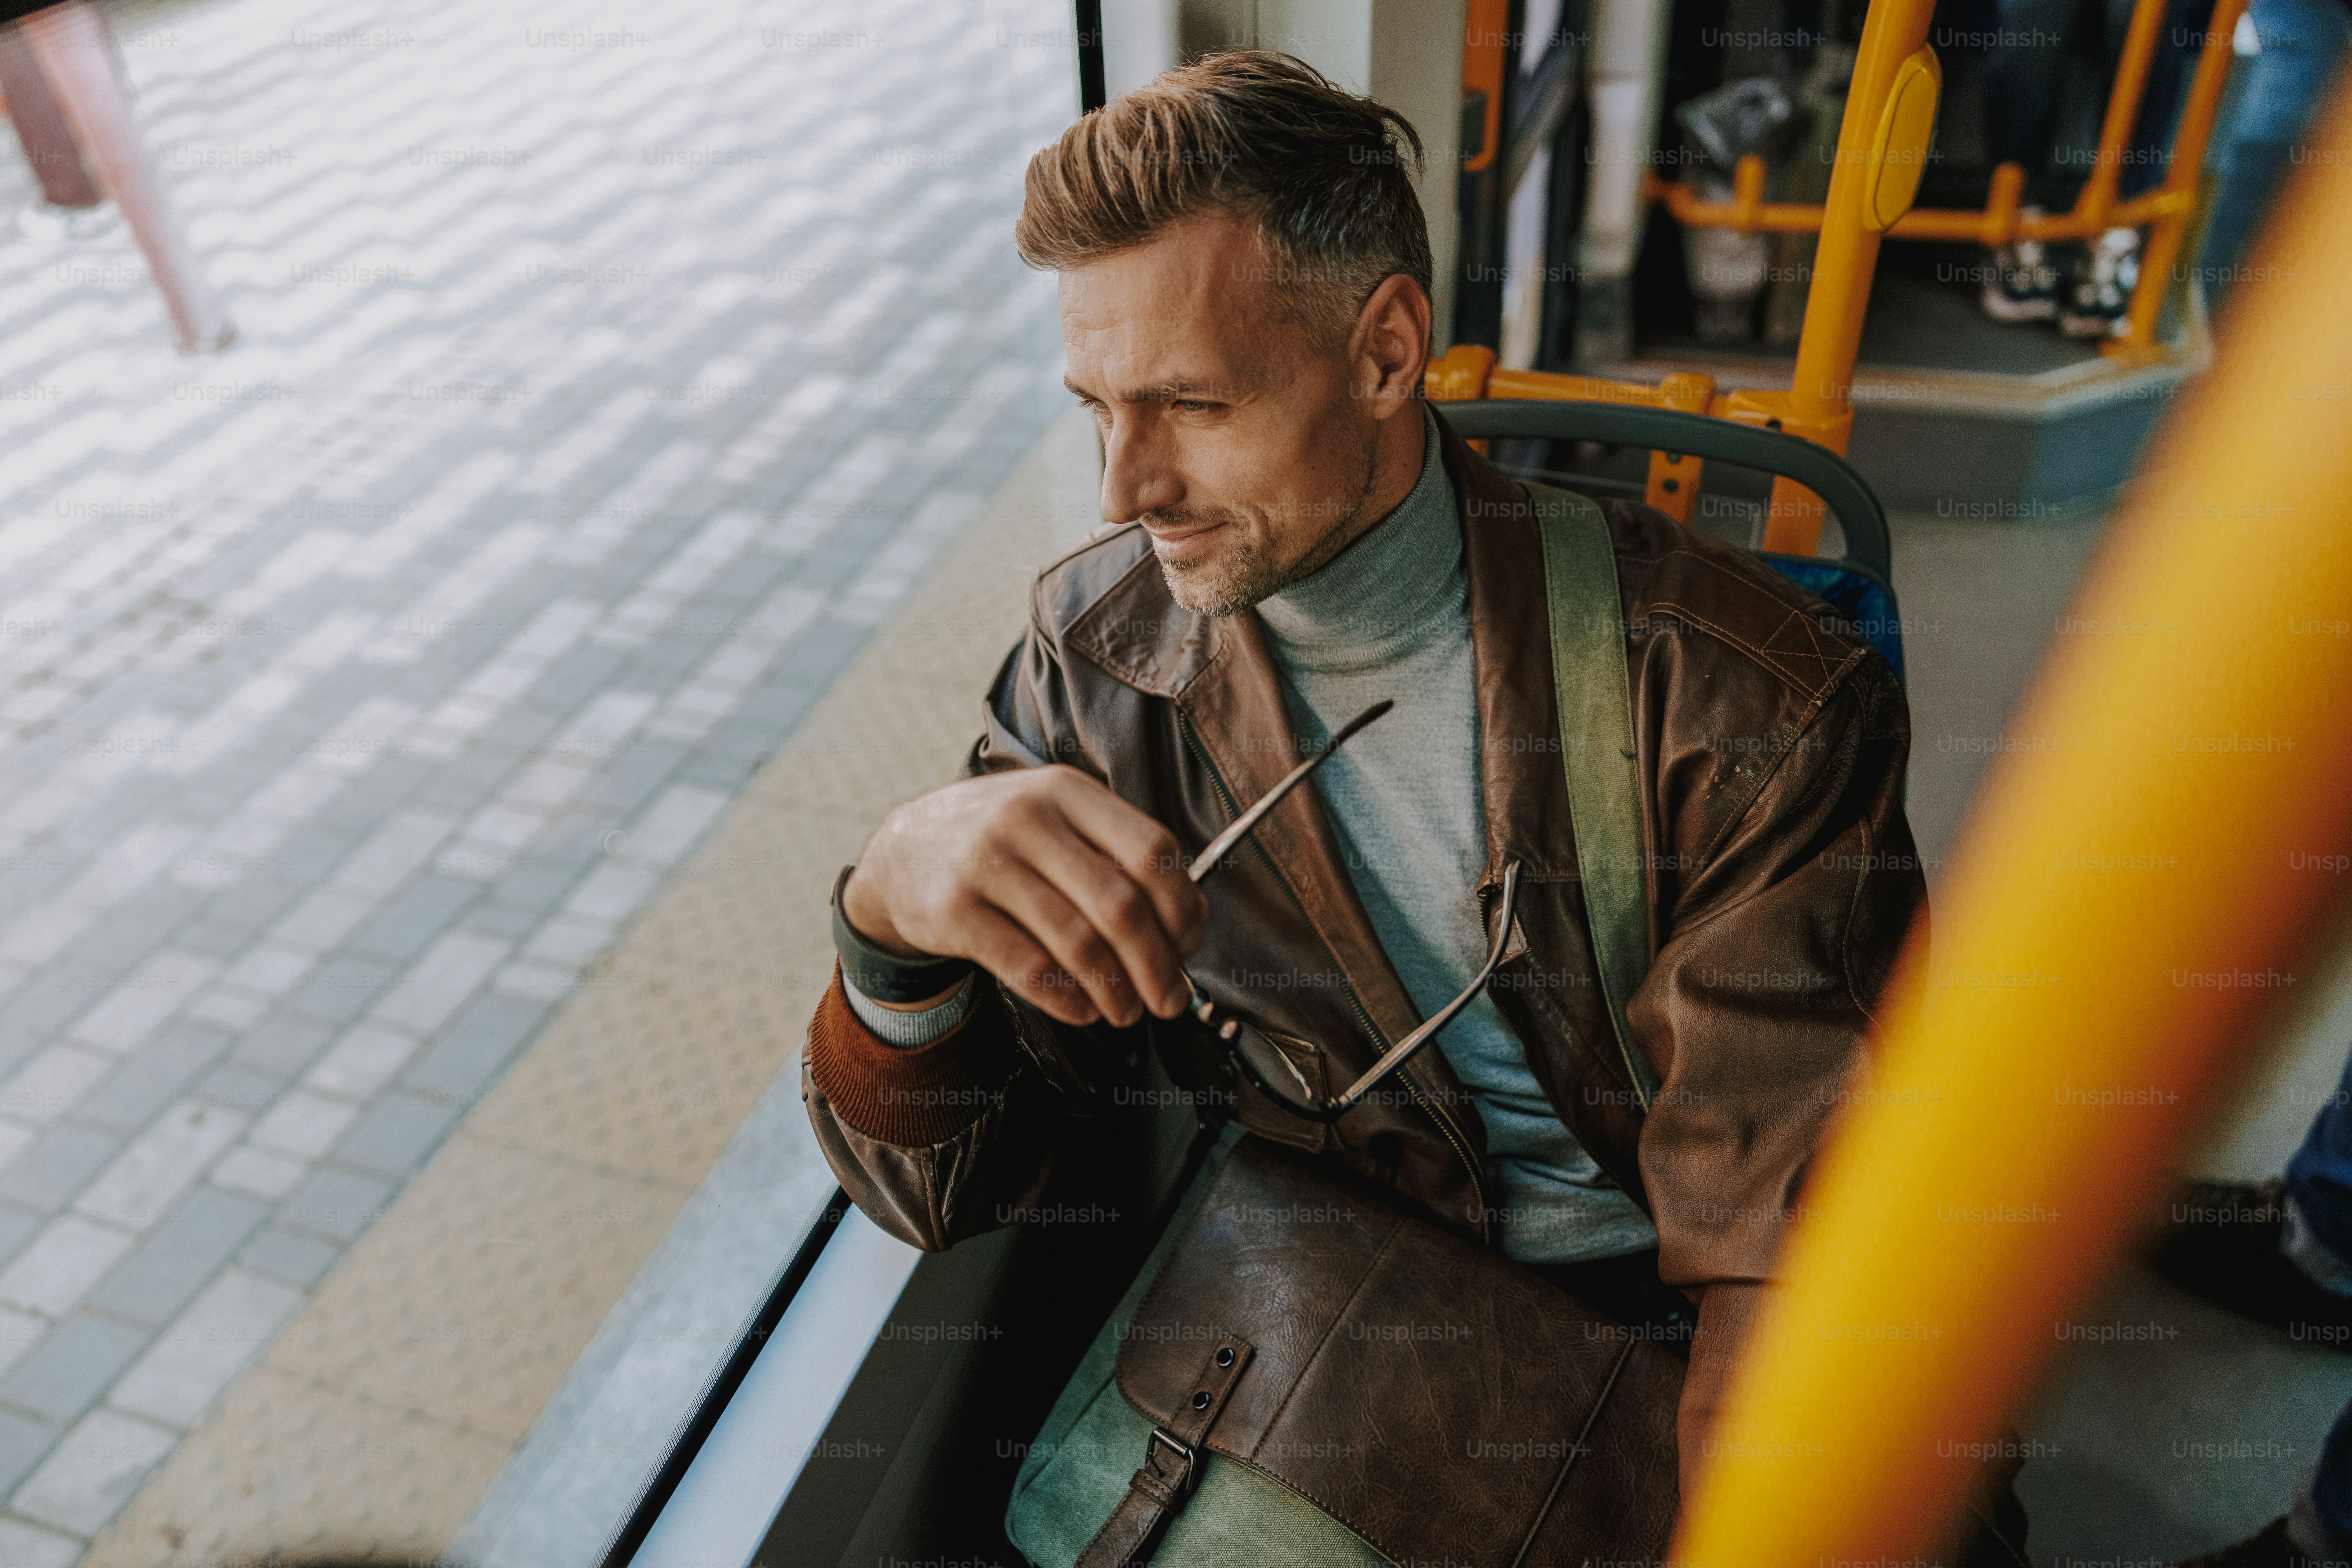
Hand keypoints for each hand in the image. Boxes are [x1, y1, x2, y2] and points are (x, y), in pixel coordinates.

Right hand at [843, 766, 1208, 1028]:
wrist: (901, 852)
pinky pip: (1029, 968)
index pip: (1151, 850)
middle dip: (1157, 964)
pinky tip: (1082, 1010)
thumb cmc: (999, 843)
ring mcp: (986, 863)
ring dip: (1115, 991)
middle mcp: (1027, 819)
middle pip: (1120, 904)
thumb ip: (1116, 857)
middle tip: (1170, 999)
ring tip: (1127, 1012)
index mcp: (1067, 792)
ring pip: (1077, 943)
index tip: (1188, 944)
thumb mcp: (1055, 821)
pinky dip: (1067, 999)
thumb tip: (1187, 925)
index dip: (1182, 906)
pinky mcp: (954, 911)